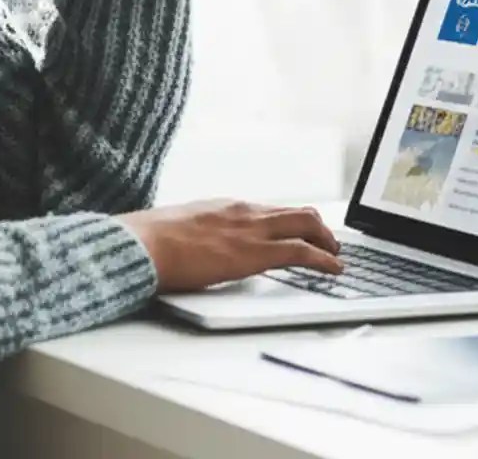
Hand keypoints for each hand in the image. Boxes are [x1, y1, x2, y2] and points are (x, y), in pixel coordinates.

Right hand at [120, 200, 343, 292]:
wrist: (141, 245)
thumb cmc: (150, 243)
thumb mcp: (179, 232)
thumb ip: (197, 238)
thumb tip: (195, 251)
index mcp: (226, 207)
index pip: (271, 210)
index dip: (292, 222)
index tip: (300, 233)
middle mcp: (244, 212)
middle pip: (297, 212)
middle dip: (318, 228)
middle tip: (328, 244)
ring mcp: (251, 230)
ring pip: (306, 225)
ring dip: (326, 241)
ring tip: (336, 256)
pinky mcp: (255, 252)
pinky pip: (302, 251)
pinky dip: (324, 259)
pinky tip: (334, 269)